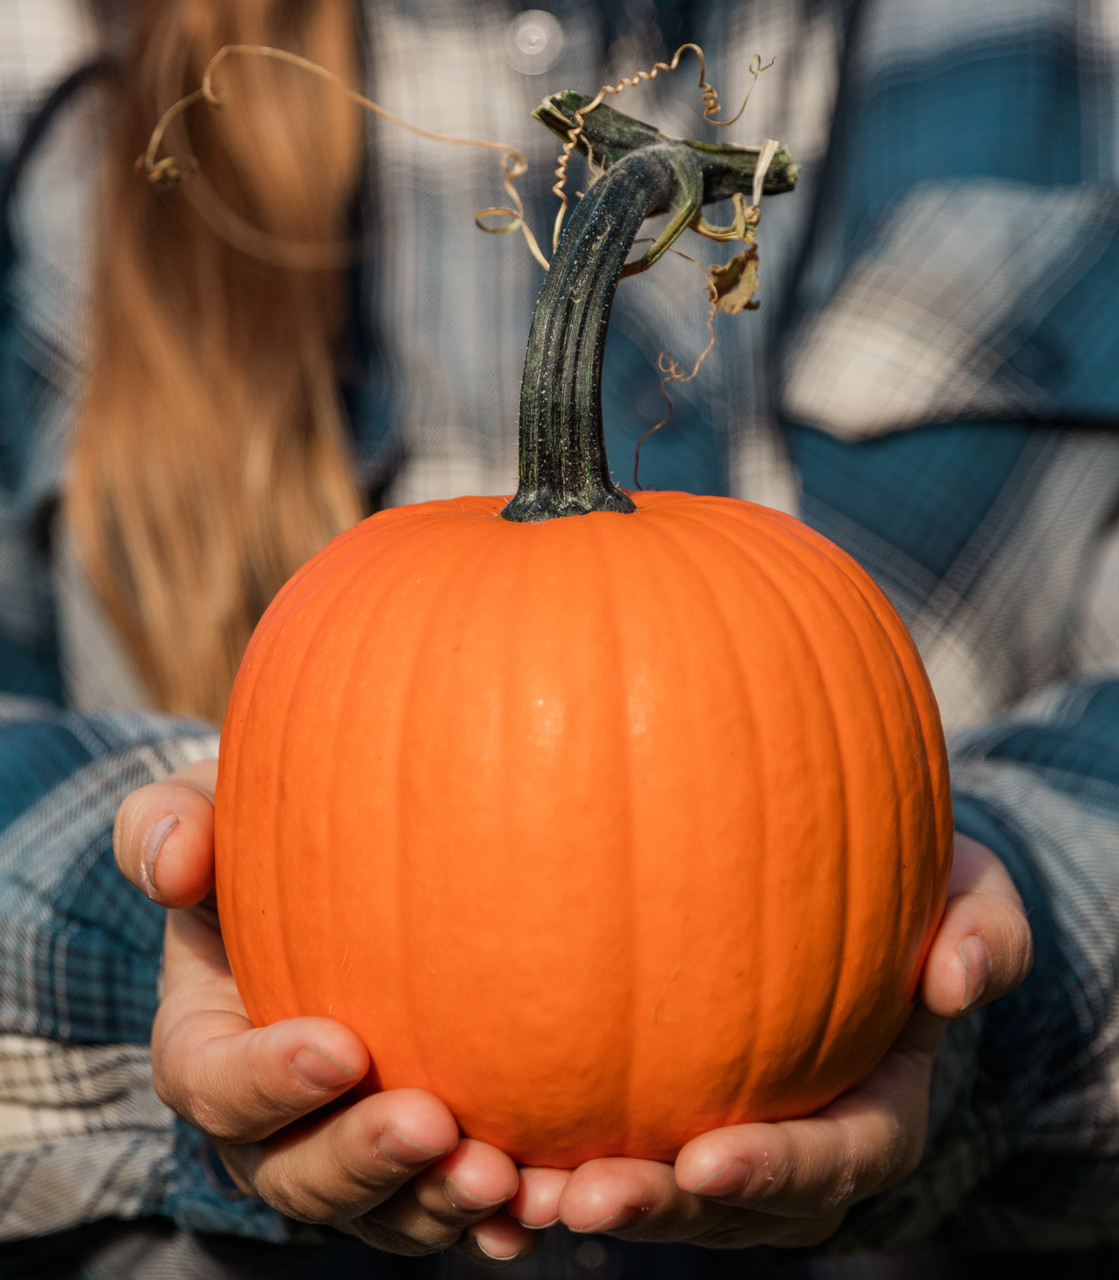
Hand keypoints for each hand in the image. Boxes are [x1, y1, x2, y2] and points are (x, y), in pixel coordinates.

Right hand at [115, 760, 537, 1264]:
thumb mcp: (209, 815)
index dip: (267, 1081)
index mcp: (208, 1045)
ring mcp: (346, 1150)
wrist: (332, 883)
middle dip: (361, 1161)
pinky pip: (446, 1208)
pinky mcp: (418, 1162)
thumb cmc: (263, 845)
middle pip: (297, 1175)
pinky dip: (494, 1217)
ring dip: (436, 1205)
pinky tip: (547, 1199)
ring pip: (380, 1212)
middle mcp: (271, 1121)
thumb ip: (172, 822)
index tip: (340, 1047)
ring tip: (502, 1177)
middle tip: (432, 1126)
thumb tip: (171, 862)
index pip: (215, 1085)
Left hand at [511, 833, 1033, 1247]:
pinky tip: (480, 1120)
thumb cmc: (924, 906)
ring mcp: (730, 1135)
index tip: (710, 1161)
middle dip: (660, 1209)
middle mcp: (798, 1147)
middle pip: (727, 1205)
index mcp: (876, 1114)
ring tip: (507, 1183)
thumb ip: (986, 934)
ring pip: (659, 1189)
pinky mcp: (669, 1106)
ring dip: (586, 1195)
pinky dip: (552, 1141)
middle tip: (583, 1198)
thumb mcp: (976, 901)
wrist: (866, 912)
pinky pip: (611, 1136)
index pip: (834, 1160)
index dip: (775, 1172)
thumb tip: (957, 979)